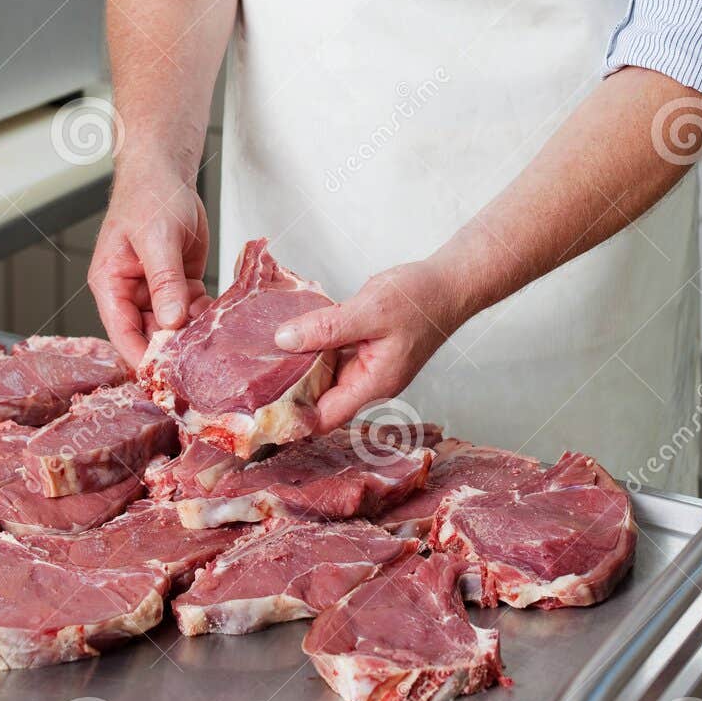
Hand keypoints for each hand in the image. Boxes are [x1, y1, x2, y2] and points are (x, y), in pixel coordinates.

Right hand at [88, 157, 210, 368]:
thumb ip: (163, 281)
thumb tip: (170, 321)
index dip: (142, 357)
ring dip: (194, 335)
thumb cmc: (149, 195)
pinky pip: (192, 309)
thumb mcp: (156, 238)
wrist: (167, 171)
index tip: (164, 378)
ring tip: (218, 345)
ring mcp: (155, 289)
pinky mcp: (179, 283)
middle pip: (149, 334)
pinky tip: (225, 321)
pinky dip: (207, 317)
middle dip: (173, 351)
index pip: (122, 332)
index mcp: (110, 283)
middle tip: (202, 366)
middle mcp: (130, 292)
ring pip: (174, 326)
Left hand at [274, 261, 463, 433]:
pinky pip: (333, 353)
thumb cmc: (422, 299)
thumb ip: (326, 328)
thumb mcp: (369, 310)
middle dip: (289, 388)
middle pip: (319, 397)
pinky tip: (295, 332)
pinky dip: (314, 345)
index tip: (261, 409)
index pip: (325, 417)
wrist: (448, 283)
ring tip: (265, 352)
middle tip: (253, 374)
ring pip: (324, 373)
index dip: (293, 417)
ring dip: (300, 364)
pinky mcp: (365, 347)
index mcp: (374, 383)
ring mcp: (368, 365)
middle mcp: (369, 380)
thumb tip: (285, 340)